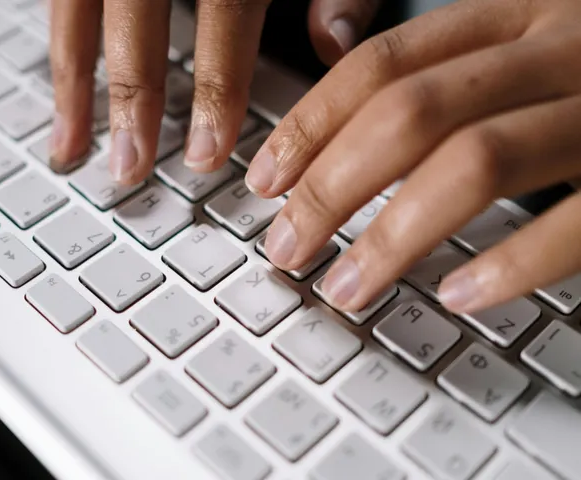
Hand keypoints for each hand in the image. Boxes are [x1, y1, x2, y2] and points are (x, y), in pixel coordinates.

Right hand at [48, 0, 381, 182]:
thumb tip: (331, 45)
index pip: (222, 20)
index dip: (214, 93)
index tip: (208, 155)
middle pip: (137, 17)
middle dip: (131, 100)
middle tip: (129, 168)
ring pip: (77, 1)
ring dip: (72, 78)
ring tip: (70, 143)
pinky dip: (57, 31)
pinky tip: (57, 74)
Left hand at [245, 0, 580, 313]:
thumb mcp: (525, 42)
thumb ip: (447, 66)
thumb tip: (343, 109)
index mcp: (515, 14)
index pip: (382, 65)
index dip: (311, 123)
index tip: (265, 179)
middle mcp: (559, 45)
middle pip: (410, 114)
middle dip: (331, 187)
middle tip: (286, 247)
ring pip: (476, 163)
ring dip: (394, 236)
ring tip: (345, 287)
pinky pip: (579, 221)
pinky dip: (514, 263)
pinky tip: (458, 296)